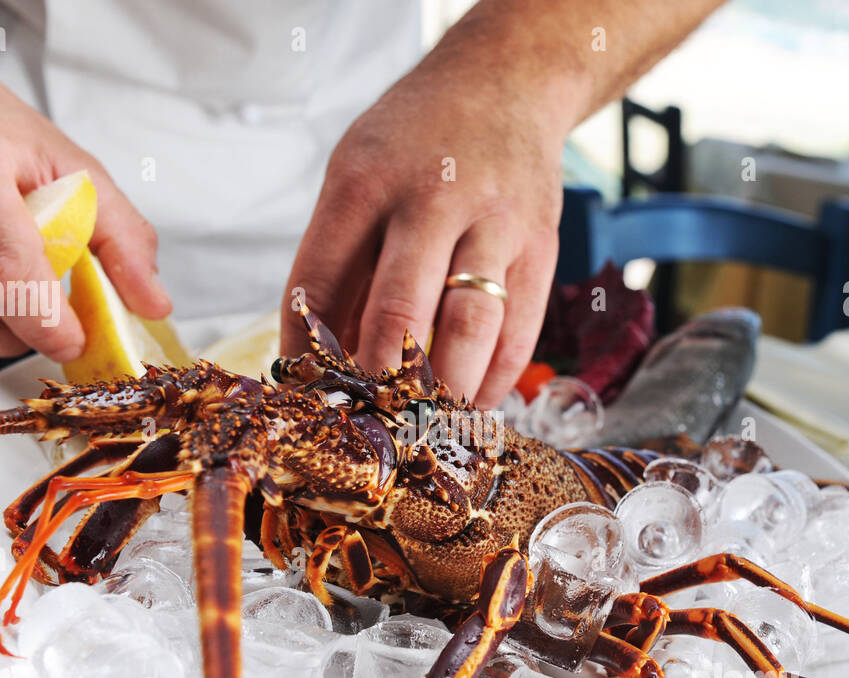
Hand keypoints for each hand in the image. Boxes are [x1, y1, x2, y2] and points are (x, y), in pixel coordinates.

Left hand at [280, 65, 566, 407]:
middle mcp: (431, 199)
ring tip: (424, 423)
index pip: (318, 282)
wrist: (506, 83)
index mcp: (365, 182)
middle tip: (369, 424)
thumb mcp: (357, 175)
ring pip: (468, 328)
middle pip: (398, 311)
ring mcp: (493, 223)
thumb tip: (326, 362)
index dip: (308, 350)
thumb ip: (341, 262)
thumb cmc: (416, 142)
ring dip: (443, 390)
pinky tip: (473, 401)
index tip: (309, 390)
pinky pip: (518, 330)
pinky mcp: (541, 246)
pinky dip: (494, 379)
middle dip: (378, 382)